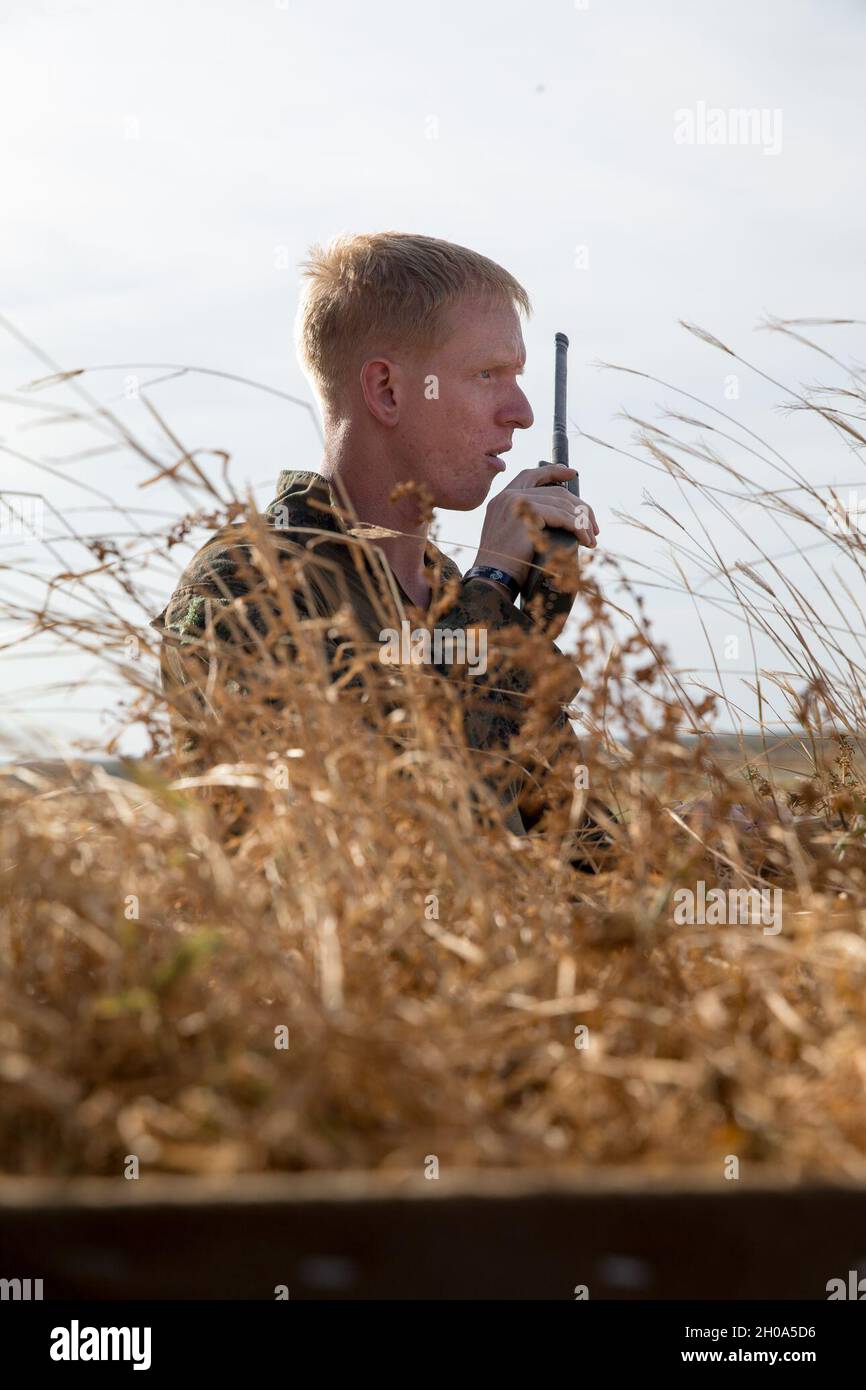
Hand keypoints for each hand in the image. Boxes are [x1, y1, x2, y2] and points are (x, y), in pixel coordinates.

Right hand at [471, 464, 598, 590]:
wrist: (493, 577)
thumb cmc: (505, 565)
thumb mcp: (513, 536)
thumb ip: (528, 520)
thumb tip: (564, 519)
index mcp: (502, 499)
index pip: (530, 475)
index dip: (552, 471)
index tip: (571, 472)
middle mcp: (508, 496)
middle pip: (555, 491)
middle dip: (579, 507)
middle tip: (593, 526)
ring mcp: (517, 503)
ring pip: (562, 504)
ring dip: (582, 522)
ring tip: (591, 539)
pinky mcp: (529, 513)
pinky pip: (563, 516)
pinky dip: (578, 528)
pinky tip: (585, 540)